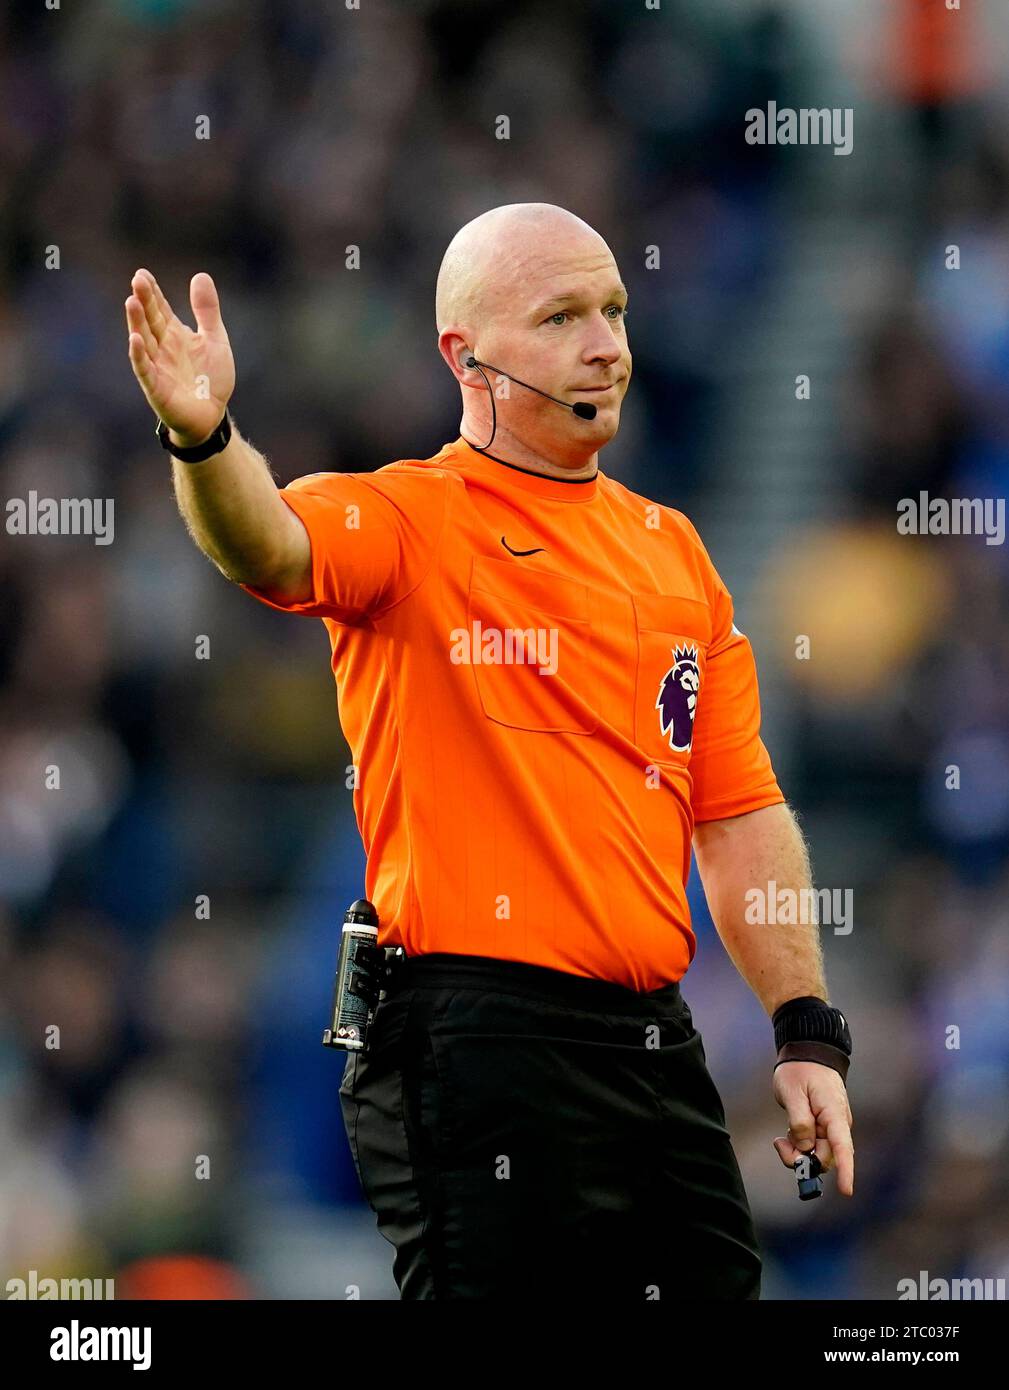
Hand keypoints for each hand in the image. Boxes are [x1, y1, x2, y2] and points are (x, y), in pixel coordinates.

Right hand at [125, 269, 235, 446]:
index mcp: (175, 335)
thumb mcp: (215, 340)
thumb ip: (207, 311)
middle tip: (137, 280)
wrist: (212, 416)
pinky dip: (139, 355)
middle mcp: (162, 348)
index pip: (160, 309)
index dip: (152, 293)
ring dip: (137, 322)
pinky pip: (145, 370)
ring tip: (131, 302)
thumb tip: (200, 275)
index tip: (143, 274)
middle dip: (144, 301)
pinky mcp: (156, 388)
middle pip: (150, 321)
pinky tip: (134, 339)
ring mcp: (157, 367)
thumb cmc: (211, 379)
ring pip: (144, 341)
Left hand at [772, 1061, 853, 1195]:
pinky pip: (813, 1145)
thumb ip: (799, 1122)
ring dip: (799, 1152)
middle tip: (780, 1144)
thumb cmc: (799, 1070)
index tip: (846, 1191)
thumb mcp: (792, 1093)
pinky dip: (799, 1145)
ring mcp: (831, 1126)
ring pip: (818, 1153)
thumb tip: (806, 1147)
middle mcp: (837, 1123)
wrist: (808, 1053)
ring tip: (781, 1137)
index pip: (843, 1147)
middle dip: (803, 1159)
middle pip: (826, 1156)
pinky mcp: (823, 1127)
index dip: (846, 1171)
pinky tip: (787, 1133)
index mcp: (833, 1113)